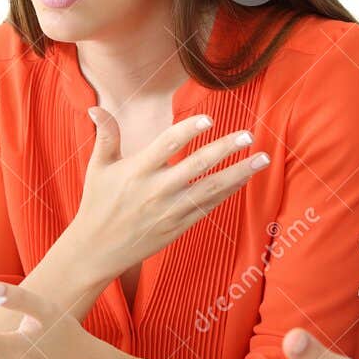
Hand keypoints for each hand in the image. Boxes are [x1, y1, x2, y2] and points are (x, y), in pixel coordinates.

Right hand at [58, 109, 268, 283]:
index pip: (167, 143)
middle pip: (197, 165)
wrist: (97, 251)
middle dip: (225, 149)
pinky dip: (228, 191)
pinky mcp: (179, 226)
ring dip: (239, 172)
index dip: (189, 129)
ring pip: (211, 188)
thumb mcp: (98, 168)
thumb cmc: (97, 205)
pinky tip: (244, 178)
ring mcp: (170, 210)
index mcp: (136, 171)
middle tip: (248, 135)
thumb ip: (105, 135)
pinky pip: (209, 206)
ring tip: (261, 159)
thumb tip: (96, 107)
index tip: (209, 119)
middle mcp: (156, 190)